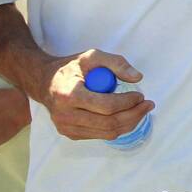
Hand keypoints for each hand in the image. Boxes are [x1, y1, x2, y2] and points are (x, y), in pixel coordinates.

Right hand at [30, 49, 153, 140]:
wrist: (44, 82)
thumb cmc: (70, 68)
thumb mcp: (91, 56)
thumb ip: (116, 63)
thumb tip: (137, 77)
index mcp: (69, 94)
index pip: (106, 106)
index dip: (128, 102)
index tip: (140, 95)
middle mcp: (65, 115)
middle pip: (109, 123)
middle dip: (133, 115)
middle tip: (147, 105)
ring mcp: (67, 127)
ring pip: (107, 133)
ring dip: (129, 123)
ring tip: (140, 111)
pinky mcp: (70, 134)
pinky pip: (100, 135)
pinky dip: (116, 127)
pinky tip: (125, 116)